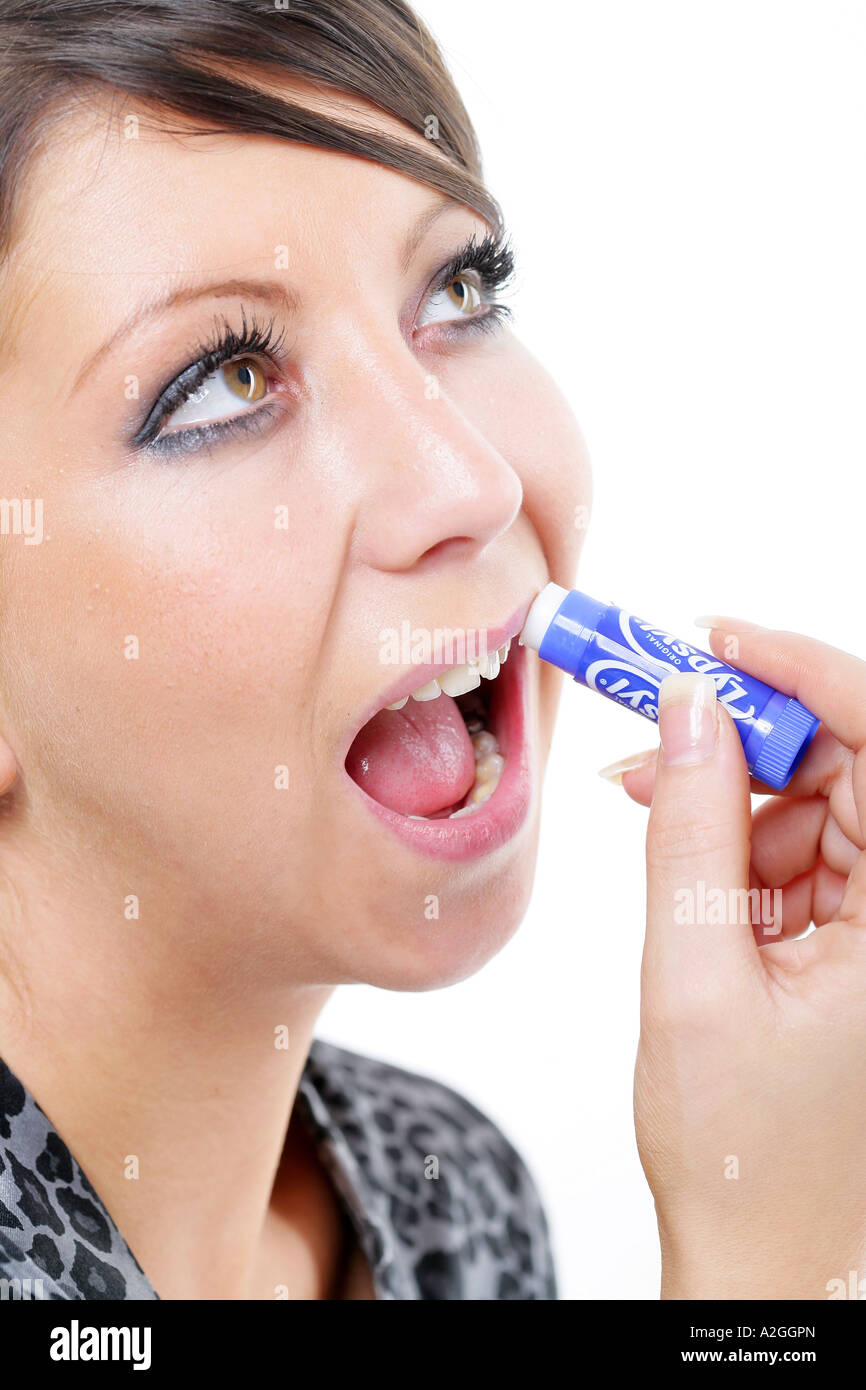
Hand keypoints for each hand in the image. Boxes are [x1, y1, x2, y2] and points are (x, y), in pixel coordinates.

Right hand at [615, 621, 865, 1299]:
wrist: (755, 1242)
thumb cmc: (738, 1147)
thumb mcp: (694, 976)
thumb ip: (691, 831)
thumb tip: (688, 708)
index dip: (804, 675)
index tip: (714, 641)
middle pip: (848, 764)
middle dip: (747, 728)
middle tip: (653, 704)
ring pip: (818, 798)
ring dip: (729, 786)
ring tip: (643, 795)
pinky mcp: (856, 932)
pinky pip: (801, 844)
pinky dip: (734, 833)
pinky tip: (677, 842)